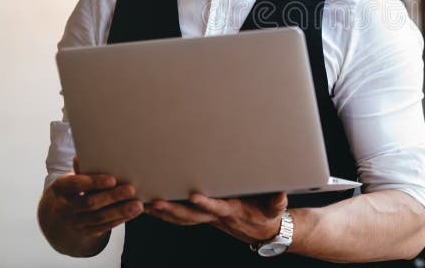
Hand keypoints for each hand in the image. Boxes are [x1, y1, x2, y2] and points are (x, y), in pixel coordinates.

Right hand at [45, 156, 143, 238]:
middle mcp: (64, 207)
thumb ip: (84, 166)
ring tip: (138, 204)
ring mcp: (74, 222)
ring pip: (99, 217)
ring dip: (120, 211)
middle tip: (131, 189)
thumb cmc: (76, 184)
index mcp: (60, 188)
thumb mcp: (76, 173)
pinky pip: (105, 227)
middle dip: (112, 196)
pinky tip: (133, 213)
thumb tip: (94, 150)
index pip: (75, 184)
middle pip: (89, 202)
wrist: (65, 207)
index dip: (94, 182)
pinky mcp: (86, 231)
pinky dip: (121, 219)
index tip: (113, 178)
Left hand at [145, 192, 287, 243]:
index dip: (206, 204)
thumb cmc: (266, 214)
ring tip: (143, 203)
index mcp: (232, 211)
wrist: (262, 230)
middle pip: (190, 216)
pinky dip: (162, 213)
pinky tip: (148, 206)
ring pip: (180, 218)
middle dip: (172, 209)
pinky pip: (179, 216)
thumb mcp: (275, 208)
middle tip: (155, 201)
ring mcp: (206, 218)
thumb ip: (277, 202)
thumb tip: (281, 194)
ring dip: (162, 212)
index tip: (194, 196)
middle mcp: (215, 217)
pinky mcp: (201, 215)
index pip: (217, 208)